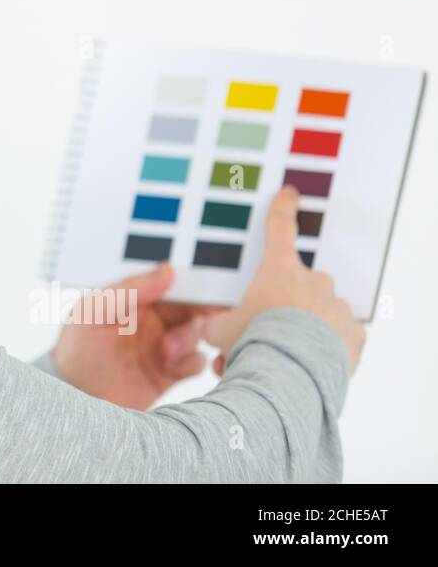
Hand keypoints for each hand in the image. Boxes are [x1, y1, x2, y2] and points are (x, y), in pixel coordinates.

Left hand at [51, 261, 223, 409]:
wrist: (74, 399)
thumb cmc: (75, 352)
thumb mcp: (94, 313)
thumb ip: (129, 290)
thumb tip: (166, 271)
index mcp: (131, 299)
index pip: (167, 283)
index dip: (188, 283)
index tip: (205, 285)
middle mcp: (150, 320)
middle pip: (188, 306)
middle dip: (197, 311)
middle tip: (201, 316)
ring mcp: (161, 345)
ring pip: (195, 332)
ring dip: (189, 338)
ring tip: (168, 351)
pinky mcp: (168, 372)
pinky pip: (196, 361)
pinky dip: (192, 361)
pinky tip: (172, 367)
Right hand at [202, 185, 364, 375]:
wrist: (290, 372)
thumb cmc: (254, 343)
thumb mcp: (221, 332)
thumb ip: (217, 325)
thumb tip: (211, 329)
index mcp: (279, 271)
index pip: (279, 229)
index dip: (282, 209)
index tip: (289, 194)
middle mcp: (313, 282)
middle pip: (297, 287)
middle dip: (282, 309)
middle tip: (264, 337)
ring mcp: (337, 307)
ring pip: (318, 315)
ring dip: (303, 332)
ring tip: (283, 362)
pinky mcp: (354, 335)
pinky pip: (339, 338)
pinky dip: (325, 349)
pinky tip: (307, 366)